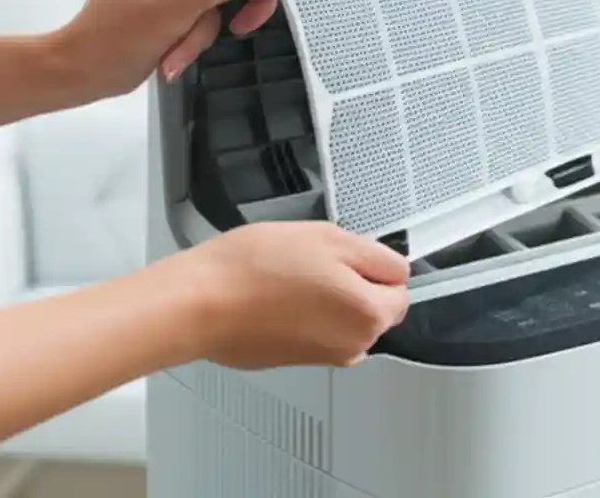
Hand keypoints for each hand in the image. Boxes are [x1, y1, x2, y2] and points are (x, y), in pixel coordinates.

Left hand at [51, 0, 305, 101]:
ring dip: (200, 35)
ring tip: (174, 56)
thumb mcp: (168, 13)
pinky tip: (170, 59)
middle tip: (246, 26)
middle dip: (230, 5)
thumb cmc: (111, 42)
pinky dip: (191, 42)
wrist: (81, 75)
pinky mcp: (173, 4)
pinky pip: (203, 18)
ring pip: (217, 2)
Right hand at [165, 222, 410, 368]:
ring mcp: (322, 358)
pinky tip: (273, 295)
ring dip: (325, 297)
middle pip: (371, 305)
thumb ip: (375, 255)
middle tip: (311, 261)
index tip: (344, 254)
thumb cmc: (256, 269)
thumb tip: (396, 269)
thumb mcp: (330, 238)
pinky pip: (312, 330)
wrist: (199, 304)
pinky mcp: (293, 361)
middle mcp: (353, 346)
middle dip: (351, 282)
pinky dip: (301, 313)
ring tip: (287, 276)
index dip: (372, 264)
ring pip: (340, 317)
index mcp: (369, 315)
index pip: (399, 287)